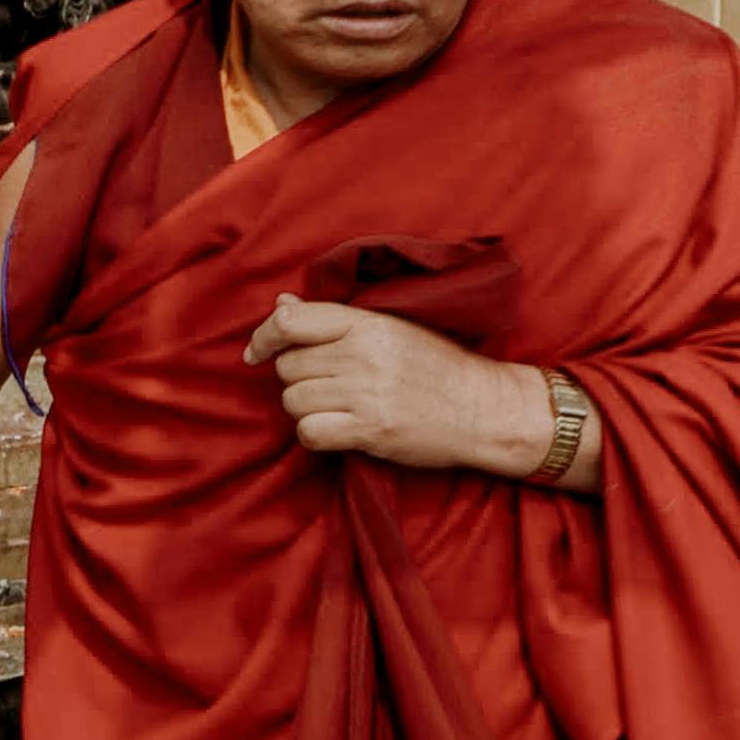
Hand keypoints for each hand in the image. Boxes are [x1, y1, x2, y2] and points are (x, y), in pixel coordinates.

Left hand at [243, 298, 555, 475]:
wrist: (483, 408)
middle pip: (288, 368)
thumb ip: (334, 320)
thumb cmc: (435, 367)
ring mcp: (366, 393)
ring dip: (307, 409)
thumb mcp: (390, 328)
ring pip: (294, 401)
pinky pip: (309, 433)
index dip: (264, 336)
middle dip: (298, 379)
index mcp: (367, 323)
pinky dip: (316, 435)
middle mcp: (362, 355)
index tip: (256, 352)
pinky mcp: (370, 429)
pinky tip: (338, 430)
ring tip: (338, 407)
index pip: (291, 322)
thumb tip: (280, 304)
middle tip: (328, 385)